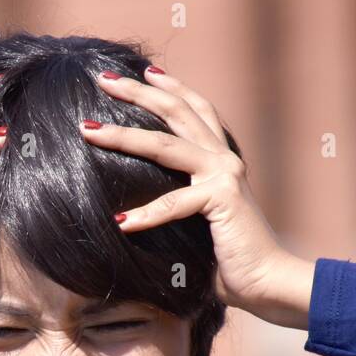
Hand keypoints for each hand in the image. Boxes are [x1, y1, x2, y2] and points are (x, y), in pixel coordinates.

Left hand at [79, 66, 314, 330]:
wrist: (267, 282)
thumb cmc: (231, 260)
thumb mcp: (202, 223)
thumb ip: (182, 205)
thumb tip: (139, 208)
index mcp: (222, 160)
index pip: (196, 111)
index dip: (171, 89)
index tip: (144, 72)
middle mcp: (224, 160)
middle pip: (177, 113)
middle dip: (138, 93)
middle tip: (105, 78)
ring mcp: (224, 176)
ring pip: (166, 145)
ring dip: (124, 136)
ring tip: (88, 131)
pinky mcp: (222, 200)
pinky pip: (175, 204)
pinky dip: (146, 214)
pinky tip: (120, 221)